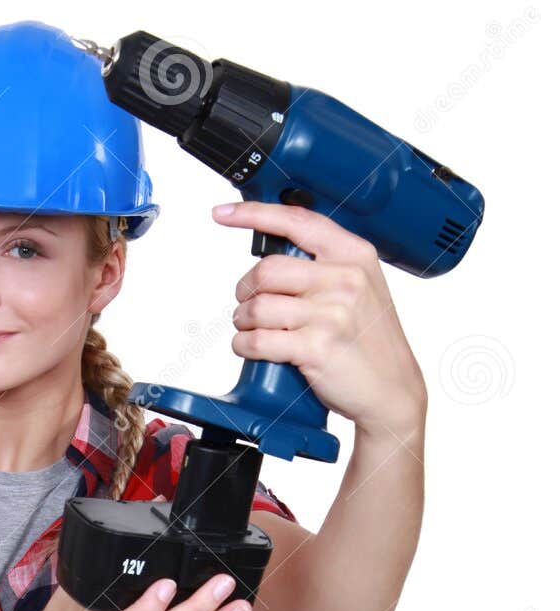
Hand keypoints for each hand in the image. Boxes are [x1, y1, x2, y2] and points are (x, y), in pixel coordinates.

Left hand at [212, 200, 428, 437]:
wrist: (392, 390)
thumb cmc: (370, 341)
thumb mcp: (361, 287)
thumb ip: (327, 266)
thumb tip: (276, 255)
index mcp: (354, 254)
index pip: (296, 222)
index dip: (254, 214)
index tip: (224, 213)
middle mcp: (344, 279)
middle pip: (266, 270)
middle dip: (245, 291)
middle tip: (247, 305)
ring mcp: (331, 313)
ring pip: (257, 307)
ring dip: (243, 322)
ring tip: (252, 330)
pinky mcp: (316, 347)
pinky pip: (258, 340)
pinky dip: (244, 346)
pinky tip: (251, 348)